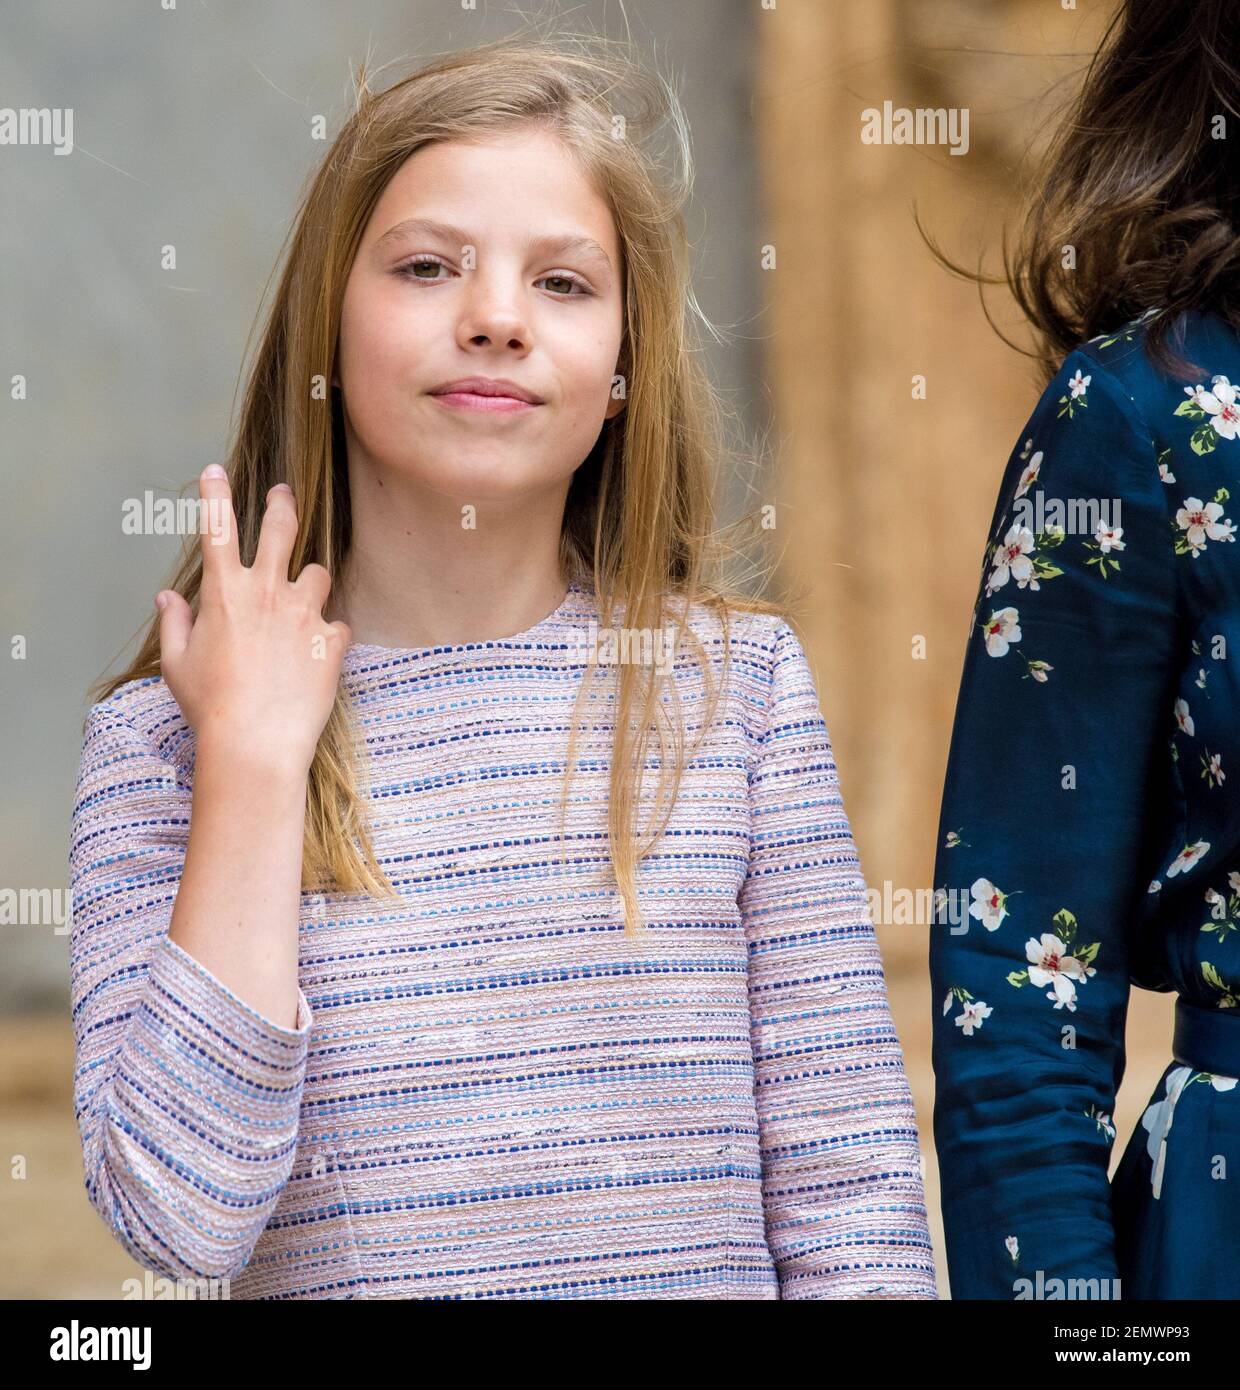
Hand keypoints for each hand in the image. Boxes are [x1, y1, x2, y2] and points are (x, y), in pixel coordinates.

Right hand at [156, 465, 350, 776]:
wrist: (256, 742)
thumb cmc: (210, 706)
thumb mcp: (177, 664)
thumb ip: (175, 623)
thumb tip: (168, 597)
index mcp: (224, 592)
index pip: (217, 527)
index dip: (215, 494)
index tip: (215, 470)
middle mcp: (268, 592)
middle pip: (280, 529)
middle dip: (282, 506)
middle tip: (283, 495)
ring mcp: (304, 613)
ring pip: (318, 574)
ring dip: (311, 582)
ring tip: (304, 600)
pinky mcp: (331, 640)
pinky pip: (336, 624)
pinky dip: (328, 634)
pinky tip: (317, 655)